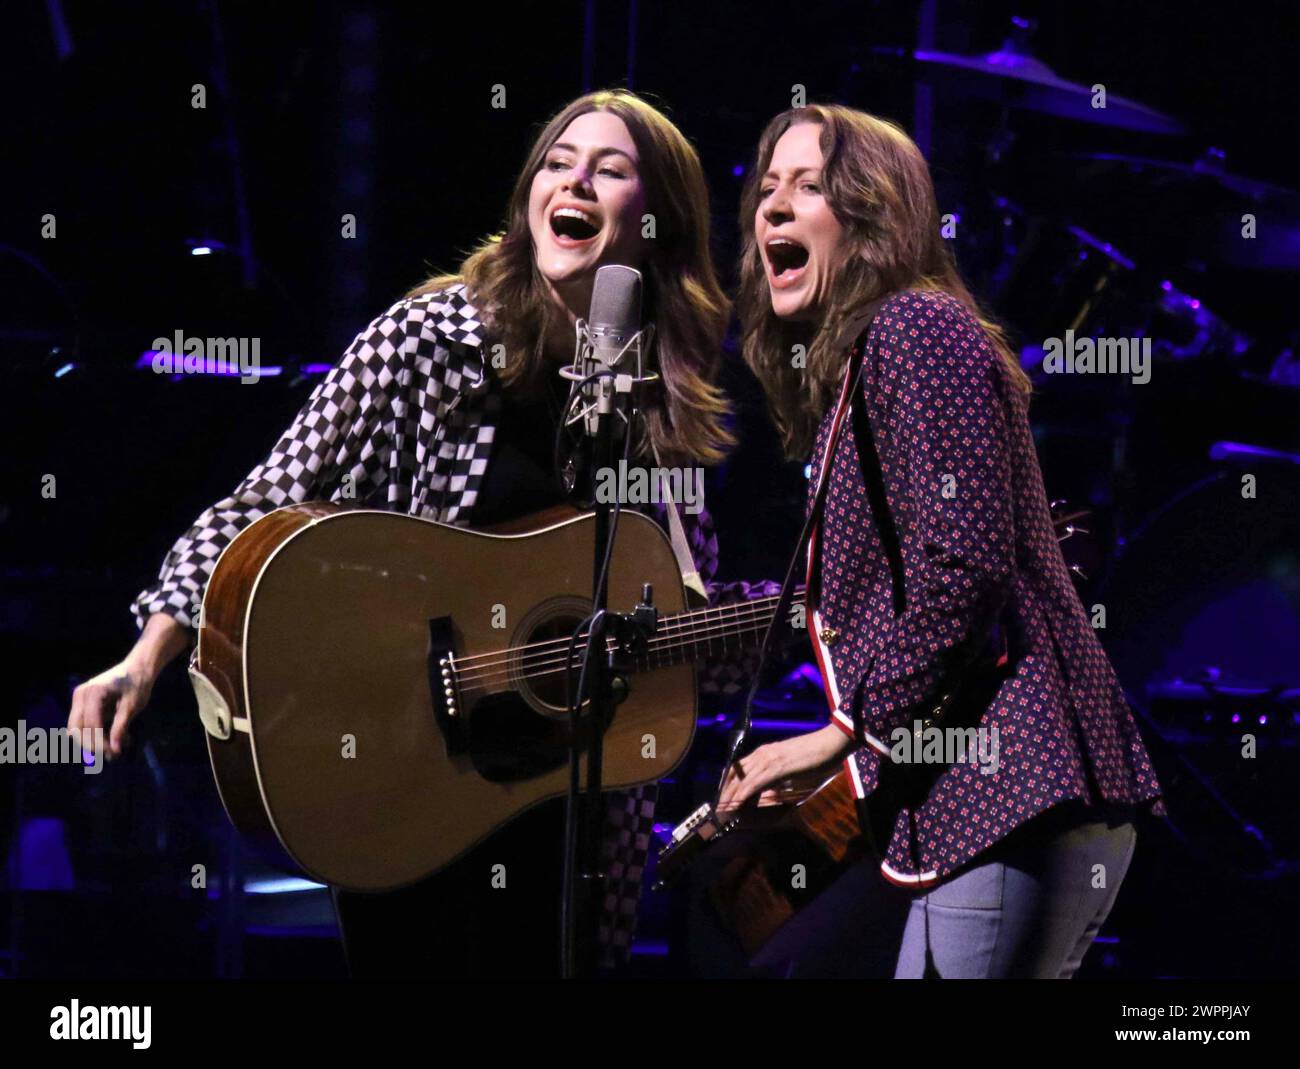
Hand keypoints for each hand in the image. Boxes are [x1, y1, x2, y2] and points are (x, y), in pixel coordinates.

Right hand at [69, 659, 155, 761]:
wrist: (138, 668)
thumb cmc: (138, 684)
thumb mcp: (132, 706)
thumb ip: (121, 728)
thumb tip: (114, 750)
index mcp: (92, 693)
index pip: (90, 725)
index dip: (101, 743)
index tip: (116, 753)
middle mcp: (80, 695)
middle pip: (77, 730)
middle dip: (94, 745)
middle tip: (114, 755)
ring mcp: (79, 699)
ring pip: (78, 729)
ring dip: (95, 742)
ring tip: (119, 747)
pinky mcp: (83, 704)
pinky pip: (84, 724)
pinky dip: (97, 734)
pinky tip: (117, 738)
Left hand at [717, 724, 852, 814]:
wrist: (832, 743)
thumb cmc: (817, 758)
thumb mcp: (792, 772)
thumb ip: (777, 782)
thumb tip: (766, 796)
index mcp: (764, 754)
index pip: (738, 770)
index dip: (728, 786)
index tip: (722, 801)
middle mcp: (761, 754)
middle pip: (734, 775)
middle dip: (724, 794)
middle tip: (717, 811)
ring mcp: (767, 759)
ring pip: (740, 780)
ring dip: (729, 797)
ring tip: (722, 812)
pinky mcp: (775, 766)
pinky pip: (753, 783)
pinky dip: (742, 796)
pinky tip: (736, 805)